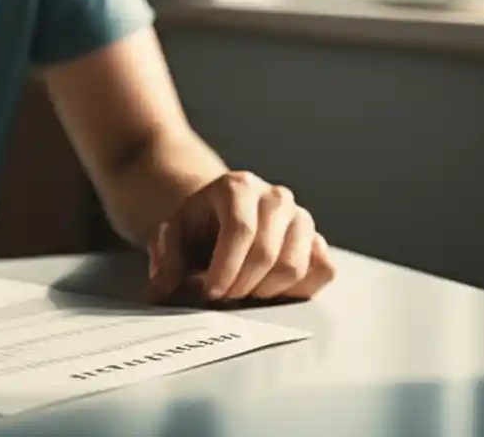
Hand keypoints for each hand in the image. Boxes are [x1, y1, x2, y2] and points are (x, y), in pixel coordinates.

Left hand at [145, 171, 334, 304]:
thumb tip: (160, 289)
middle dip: (241, 285)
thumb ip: (165, 258)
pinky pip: (323, 271)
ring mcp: (301, 218)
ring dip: (266, 291)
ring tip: (242, 291)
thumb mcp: (174, 235)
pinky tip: (268, 288)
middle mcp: (276, 197)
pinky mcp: (318, 241)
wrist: (222, 217)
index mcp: (238, 187)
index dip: (225, 268)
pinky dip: (297, 289)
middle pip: (268, 253)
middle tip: (222, 297)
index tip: (210, 292)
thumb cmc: (199, 227)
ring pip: (295, 267)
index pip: (240, 230)